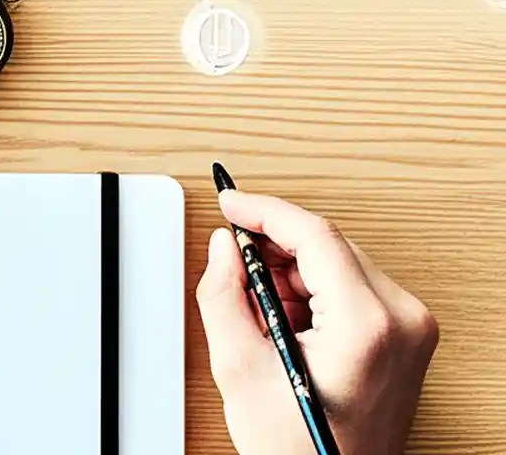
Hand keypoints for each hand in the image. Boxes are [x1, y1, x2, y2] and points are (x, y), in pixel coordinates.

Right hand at [196, 190, 438, 454]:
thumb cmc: (299, 448)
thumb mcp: (240, 369)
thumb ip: (223, 294)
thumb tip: (224, 246)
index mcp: (366, 324)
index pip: (314, 235)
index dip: (263, 211)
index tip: (230, 202)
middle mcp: (401, 318)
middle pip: (326, 246)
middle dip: (272, 253)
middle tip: (233, 276)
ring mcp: (410, 326)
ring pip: (335, 263)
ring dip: (290, 276)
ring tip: (263, 322)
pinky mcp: (405, 333)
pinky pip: (350, 286)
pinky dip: (312, 294)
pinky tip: (288, 329)